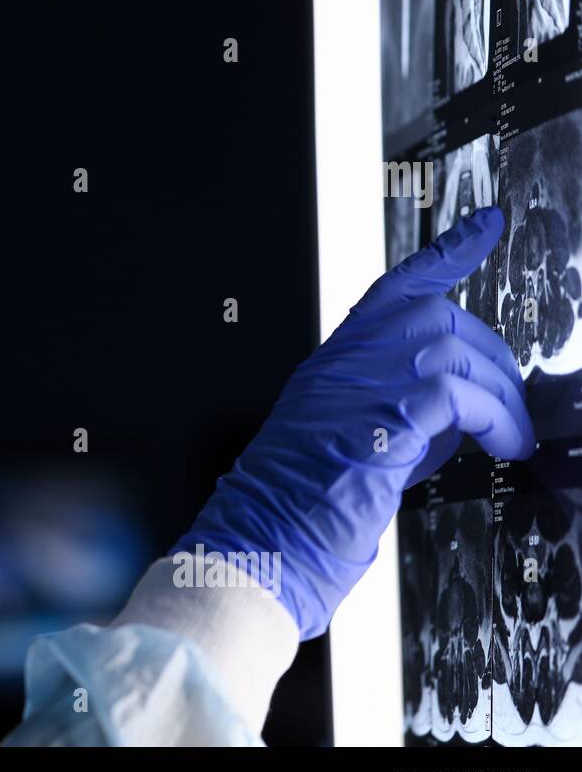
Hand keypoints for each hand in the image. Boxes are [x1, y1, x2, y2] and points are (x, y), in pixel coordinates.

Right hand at [174, 206, 533, 639]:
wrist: (258, 544)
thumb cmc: (294, 514)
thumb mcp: (348, 449)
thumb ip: (397, 417)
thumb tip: (453, 416)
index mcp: (331, 368)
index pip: (394, 288)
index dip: (446, 253)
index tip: (483, 228)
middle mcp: (344, 364)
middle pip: (440, 316)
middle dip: (491, 358)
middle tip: (509, 405)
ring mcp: (361, 383)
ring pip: (459, 350)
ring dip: (500, 395)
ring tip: (512, 437)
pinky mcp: (386, 415)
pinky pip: (465, 395)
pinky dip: (497, 419)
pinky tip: (504, 444)